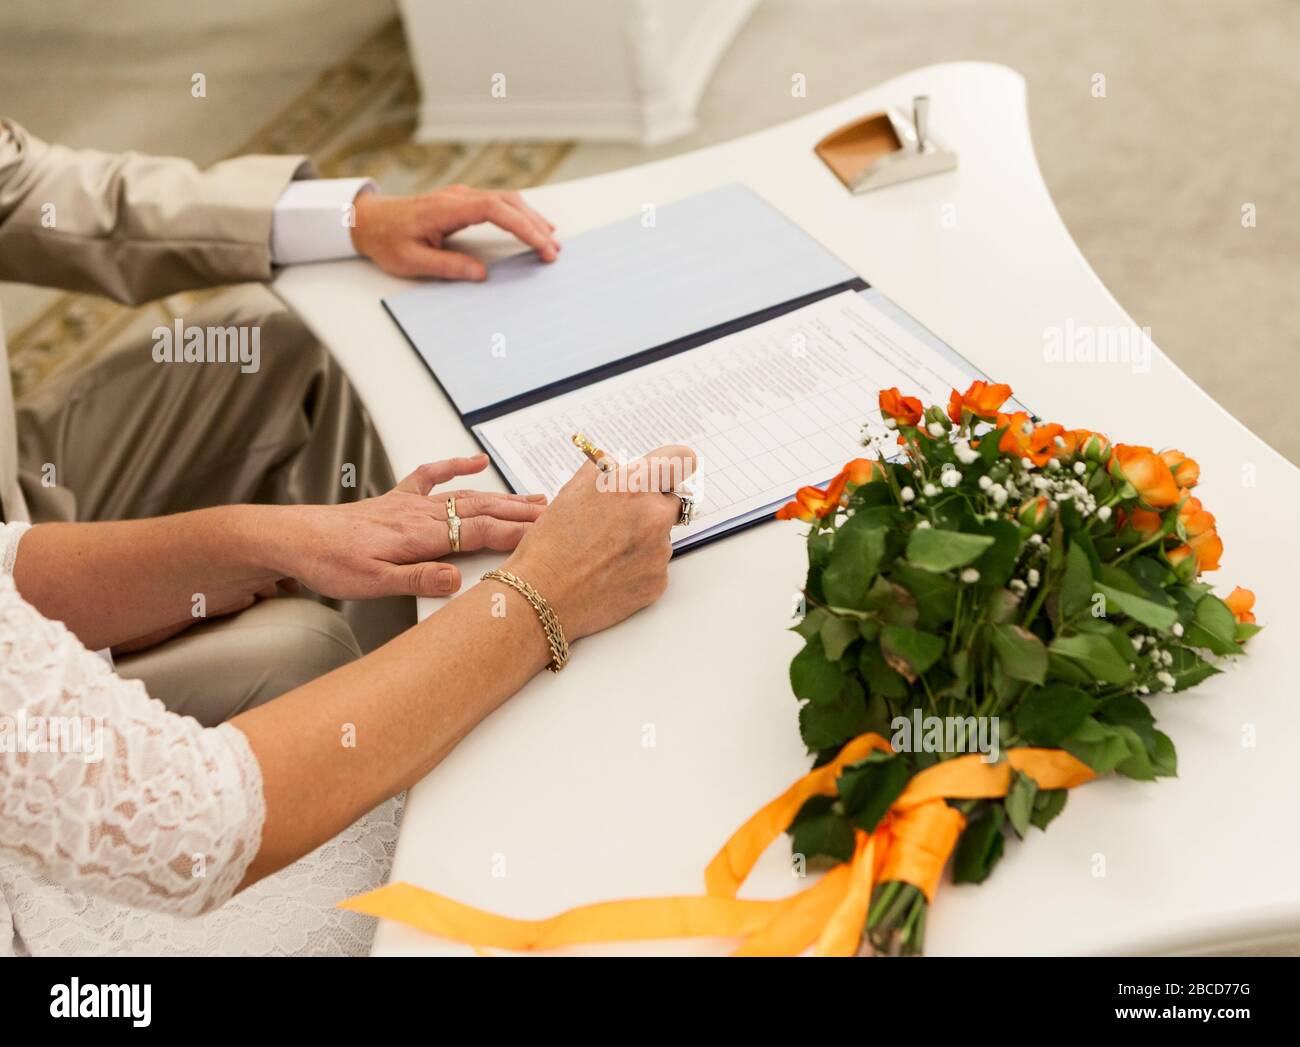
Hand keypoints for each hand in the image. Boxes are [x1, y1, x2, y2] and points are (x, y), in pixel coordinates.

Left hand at [270, 454, 545, 598]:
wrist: (295, 539)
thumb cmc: (331, 564)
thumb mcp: (372, 585)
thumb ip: (417, 580)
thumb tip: (457, 581)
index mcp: (420, 537)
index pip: (481, 534)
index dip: (517, 535)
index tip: (549, 536)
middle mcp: (421, 515)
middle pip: (483, 512)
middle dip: (523, 513)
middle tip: (558, 515)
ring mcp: (410, 504)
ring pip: (468, 498)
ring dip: (503, 498)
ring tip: (536, 499)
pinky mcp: (396, 500)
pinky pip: (432, 477)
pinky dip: (457, 467)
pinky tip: (477, 463)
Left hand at [350, 185, 559, 279]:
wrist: (368, 221)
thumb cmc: (387, 239)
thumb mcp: (411, 260)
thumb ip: (446, 266)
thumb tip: (480, 273)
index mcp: (447, 207)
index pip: (496, 210)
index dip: (523, 226)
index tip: (541, 245)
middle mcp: (459, 197)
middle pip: (509, 202)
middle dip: (535, 225)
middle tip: (554, 251)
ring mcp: (462, 197)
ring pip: (507, 200)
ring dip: (531, 219)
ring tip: (551, 241)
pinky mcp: (463, 202)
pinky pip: (500, 204)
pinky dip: (520, 215)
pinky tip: (533, 227)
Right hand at [501, 445, 696, 640]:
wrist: (542, 596)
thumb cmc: (550, 545)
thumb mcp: (572, 491)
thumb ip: (605, 471)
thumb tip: (618, 465)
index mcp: (634, 486)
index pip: (681, 460)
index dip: (673, 465)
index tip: (666, 473)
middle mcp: (654, 515)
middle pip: (673, 501)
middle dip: (652, 507)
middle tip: (622, 520)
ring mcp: (660, 551)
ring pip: (662, 536)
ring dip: (642, 539)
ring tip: (604, 552)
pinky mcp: (659, 581)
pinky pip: (655, 565)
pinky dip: (638, 566)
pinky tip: (608, 571)